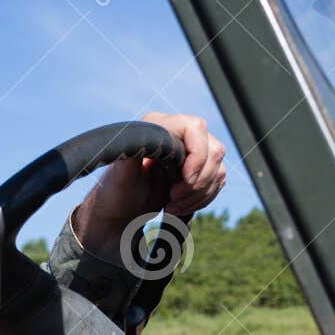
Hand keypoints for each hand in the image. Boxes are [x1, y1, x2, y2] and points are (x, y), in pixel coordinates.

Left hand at [73, 112, 228, 258]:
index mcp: (160, 126)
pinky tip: (180, 207)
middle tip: (172, 199)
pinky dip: (202, 199)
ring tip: (172, 207)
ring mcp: (193, 150)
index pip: (195, 127)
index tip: (185, 180)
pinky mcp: (200, 168)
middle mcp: (179, 133)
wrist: (122, 209)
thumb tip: (140, 141)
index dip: (197, 156)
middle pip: (214, 151)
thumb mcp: (121, 174)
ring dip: (199, 195)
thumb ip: (131, 154)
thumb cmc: (117, 191)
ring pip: (217, 169)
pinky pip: (216, 182)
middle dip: (197, 183)